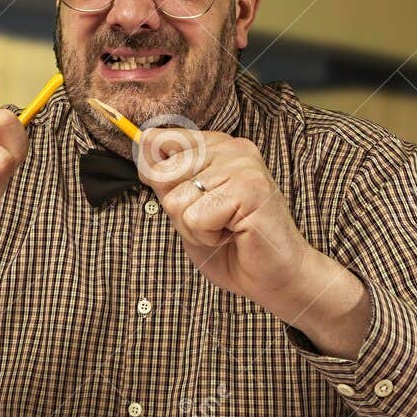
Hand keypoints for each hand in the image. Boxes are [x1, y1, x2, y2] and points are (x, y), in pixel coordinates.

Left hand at [137, 125, 371, 356]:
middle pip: (162, 173)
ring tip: (225, 230)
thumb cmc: (232, 246)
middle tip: (211, 222)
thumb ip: (167, 180)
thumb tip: (142, 144)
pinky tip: (233, 236)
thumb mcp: (186, 208)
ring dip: (193, 228)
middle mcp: (231, 148)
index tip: (188, 199)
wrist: (275, 277)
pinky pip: (195, 217)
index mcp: (216, 146)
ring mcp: (242, 166)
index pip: (158, 140)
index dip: (157, 177)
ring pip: (176, 199)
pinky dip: (207, 237)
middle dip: (177, 210)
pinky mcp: (249, 189)